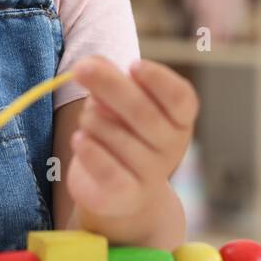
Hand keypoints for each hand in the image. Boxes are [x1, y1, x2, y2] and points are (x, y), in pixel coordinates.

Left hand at [65, 56, 198, 221]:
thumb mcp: (118, 99)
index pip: (180, 98)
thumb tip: (89, 65)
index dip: (158, 80)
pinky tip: (79, 140)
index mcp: (179, 119)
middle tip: (81, 69)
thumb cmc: (121, 132)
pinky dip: (90, 150)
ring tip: (87, 122)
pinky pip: (108, 170)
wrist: (120, 190)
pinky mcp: (126, 195)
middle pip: (144, 113)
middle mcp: (172, 147)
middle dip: (110, 87)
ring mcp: (151, 174)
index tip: (132, 65)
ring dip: (91, 120)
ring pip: (116, 136)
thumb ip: (108, 76)